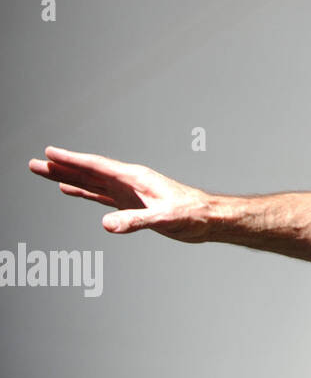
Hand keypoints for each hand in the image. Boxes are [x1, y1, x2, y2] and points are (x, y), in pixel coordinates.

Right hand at [29, 145, 216, 240]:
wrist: (208, 219)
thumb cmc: (192, 214)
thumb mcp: (163, 218)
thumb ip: (135, 221)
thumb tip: (107, 224)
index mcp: (135, 178)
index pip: (97, 166)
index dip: (73, 160)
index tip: (50, 152)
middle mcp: (129, 181)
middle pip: (88, 172)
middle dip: (61, 167)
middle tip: (34, 163)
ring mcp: (129, 192)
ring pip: (91, 182)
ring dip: (68, 178)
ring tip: (45, 172)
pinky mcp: (131, 204)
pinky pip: (100, 195)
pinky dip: (83, 192)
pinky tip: (70, 190)